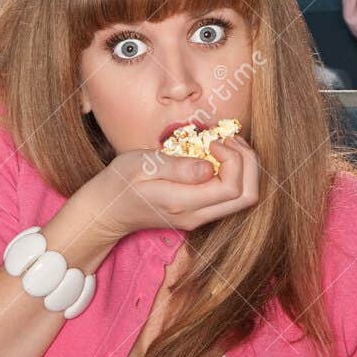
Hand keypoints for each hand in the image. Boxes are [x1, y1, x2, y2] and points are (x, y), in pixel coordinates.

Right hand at [88, 136, 260, 238]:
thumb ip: (177, 167)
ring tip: (225, 144)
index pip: (232, 188)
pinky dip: (233, 173)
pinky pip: (230, 196)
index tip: (212, 140)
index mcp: (183, 203)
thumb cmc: (119, 183)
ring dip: (243, 167)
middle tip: (228, 139)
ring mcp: (200, 217)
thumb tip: (209, 166)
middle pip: (247, 196)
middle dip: (248, 163)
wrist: (107, 211)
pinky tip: (217, 155)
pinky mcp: (200, 213)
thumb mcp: (142, 165)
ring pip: (243, 198)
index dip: (233, 159)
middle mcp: (197, 215)